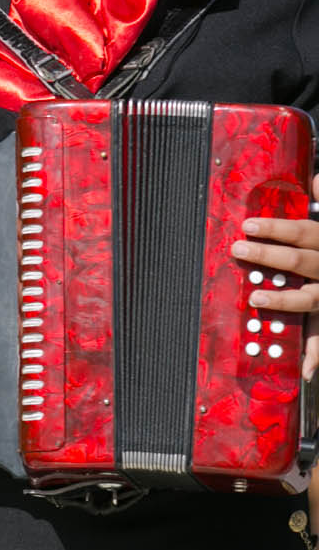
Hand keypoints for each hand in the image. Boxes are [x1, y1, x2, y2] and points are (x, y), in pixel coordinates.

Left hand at [232, 172, 318, 380]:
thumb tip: (316, 180)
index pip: (306, 232)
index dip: (279, 228)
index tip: (249, 224)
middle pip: (303, 262)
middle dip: (270, 256)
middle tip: (239, 249)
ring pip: (312, 298)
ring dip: (284, 300)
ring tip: (254, 299)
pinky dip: (316, 354)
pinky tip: (303, 369)